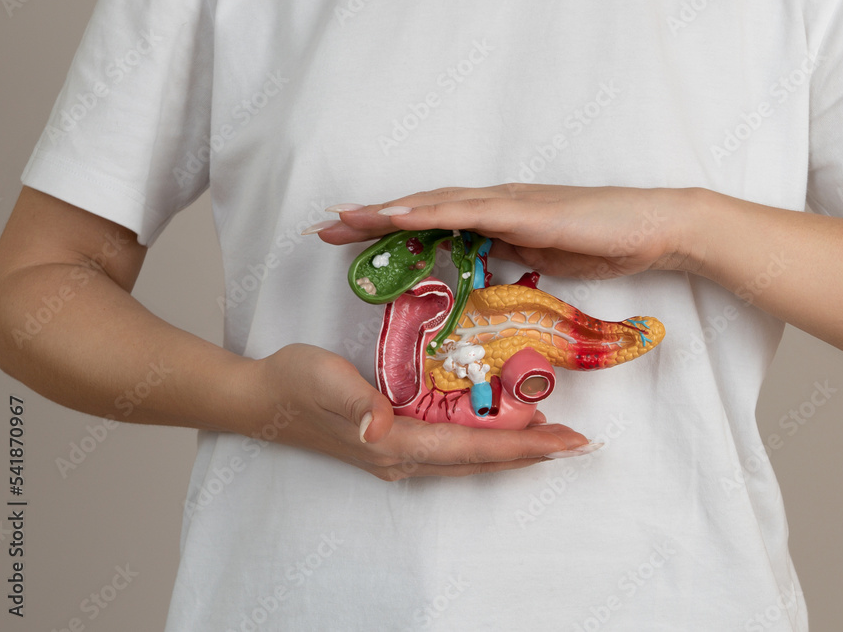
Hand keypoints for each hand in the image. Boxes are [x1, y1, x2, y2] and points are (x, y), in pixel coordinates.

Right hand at [241, 343, 594, 480]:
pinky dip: (488, 443)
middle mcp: (404, 458)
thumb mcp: (325, 382)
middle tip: (579, 441)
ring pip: (471, 458)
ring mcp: (400, 455)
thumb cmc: (295, 382)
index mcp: (396, 444)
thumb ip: (354, 405)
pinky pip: (455, 449)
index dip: (523, 444)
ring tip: (555, 438)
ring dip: (515, 450)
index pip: (473, 447)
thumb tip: (378, 428)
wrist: (263, 398)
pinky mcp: (395, 443)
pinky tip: (503, 431)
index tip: (567, 439)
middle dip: (534, 452)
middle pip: (482, 460)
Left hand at [316, 184, 704, 278]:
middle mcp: (496, 203)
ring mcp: (510, 203)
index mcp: (499, 216)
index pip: (435, 222)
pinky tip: (396, 216)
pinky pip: (467, 212)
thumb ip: (512, 253)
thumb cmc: (606, 241)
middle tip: (326, 229)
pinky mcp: (526, 212)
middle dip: (373, 220)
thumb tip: (484, 259)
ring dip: (388, 213)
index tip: (354, 241)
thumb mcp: (546, 255)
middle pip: (423, 209)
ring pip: (435, 205)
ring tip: (344, 220)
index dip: (392, 230)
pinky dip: (428, 213)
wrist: (656, 227)